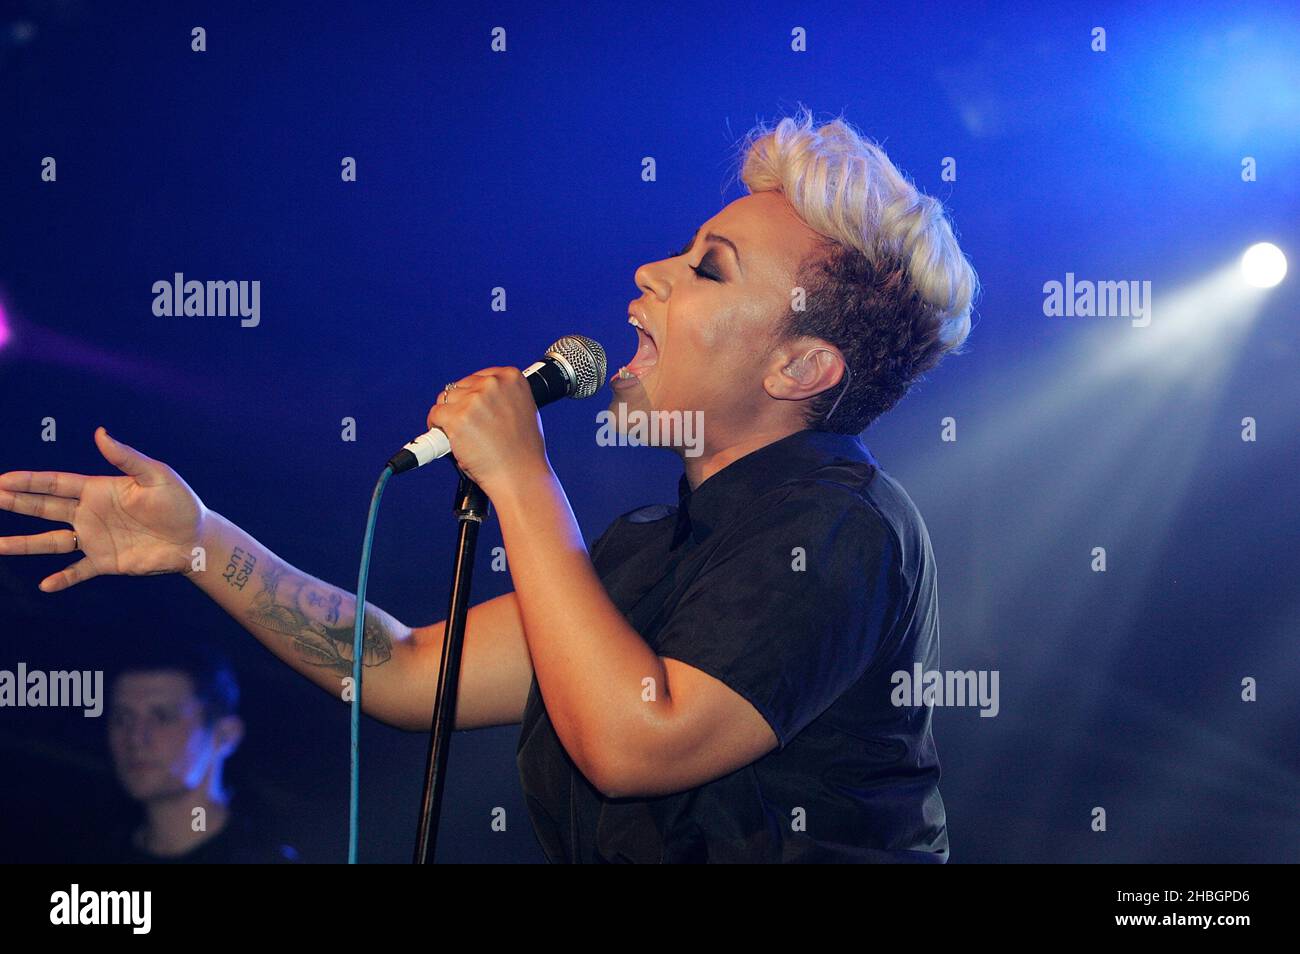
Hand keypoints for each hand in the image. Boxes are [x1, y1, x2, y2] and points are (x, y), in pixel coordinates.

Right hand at [0, 427, 209, 591]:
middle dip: (16, 503)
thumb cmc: (180, 503)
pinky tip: (45, 585)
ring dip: (23, 543)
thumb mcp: (156, 476)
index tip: (1, 480)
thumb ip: (126, 457)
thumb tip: (99, 433)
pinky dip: (62, 578)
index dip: (29, 481)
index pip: (56, 483)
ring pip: (51, 542)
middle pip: (44, 508)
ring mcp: (95, 539)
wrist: (196, 538)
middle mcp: (90, 514)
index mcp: (99, 490)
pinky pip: (77, 571)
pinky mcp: (106, 562)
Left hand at [426, 367, 549, 495]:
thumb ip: (504, 397)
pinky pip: (435, 415)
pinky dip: (436, 427)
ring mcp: (474, 400)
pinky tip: (448, 438)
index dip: (472, 395)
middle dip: (461, 406)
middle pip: (460, 387)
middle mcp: (493, 384)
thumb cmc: (524, 451)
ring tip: (462, 435)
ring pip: (446, 400)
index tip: (471, 408)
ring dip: (449, 416)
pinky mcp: (457, 418)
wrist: (520, 475)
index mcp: (512, 378)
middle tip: (468, 427)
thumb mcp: (524, 410)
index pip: (478, 377)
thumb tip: (482, 395)